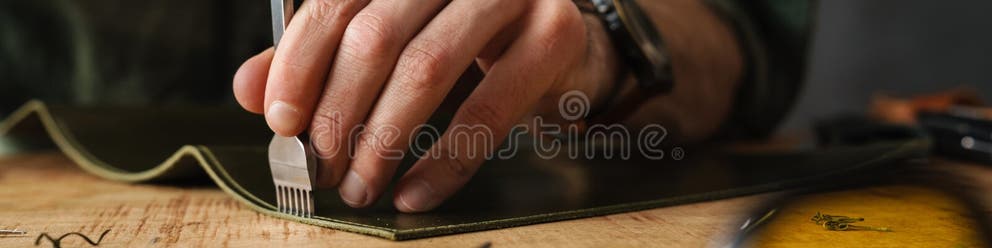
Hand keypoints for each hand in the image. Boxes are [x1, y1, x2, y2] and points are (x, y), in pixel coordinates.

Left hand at [233, 0, 616, 211]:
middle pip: (377, 36)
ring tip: (359, 186)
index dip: (300, 64)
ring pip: (426, 68)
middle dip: (338, 112)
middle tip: (319, 167)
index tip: (281, 122)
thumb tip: (249, 90)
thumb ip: (323, 59)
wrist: (560, 42)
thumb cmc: (464, 40)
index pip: (339, 3)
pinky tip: (412, 192)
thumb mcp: (390, 41)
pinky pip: (487, 110)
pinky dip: (443, 162)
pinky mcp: (552, 37)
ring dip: (382, 141)